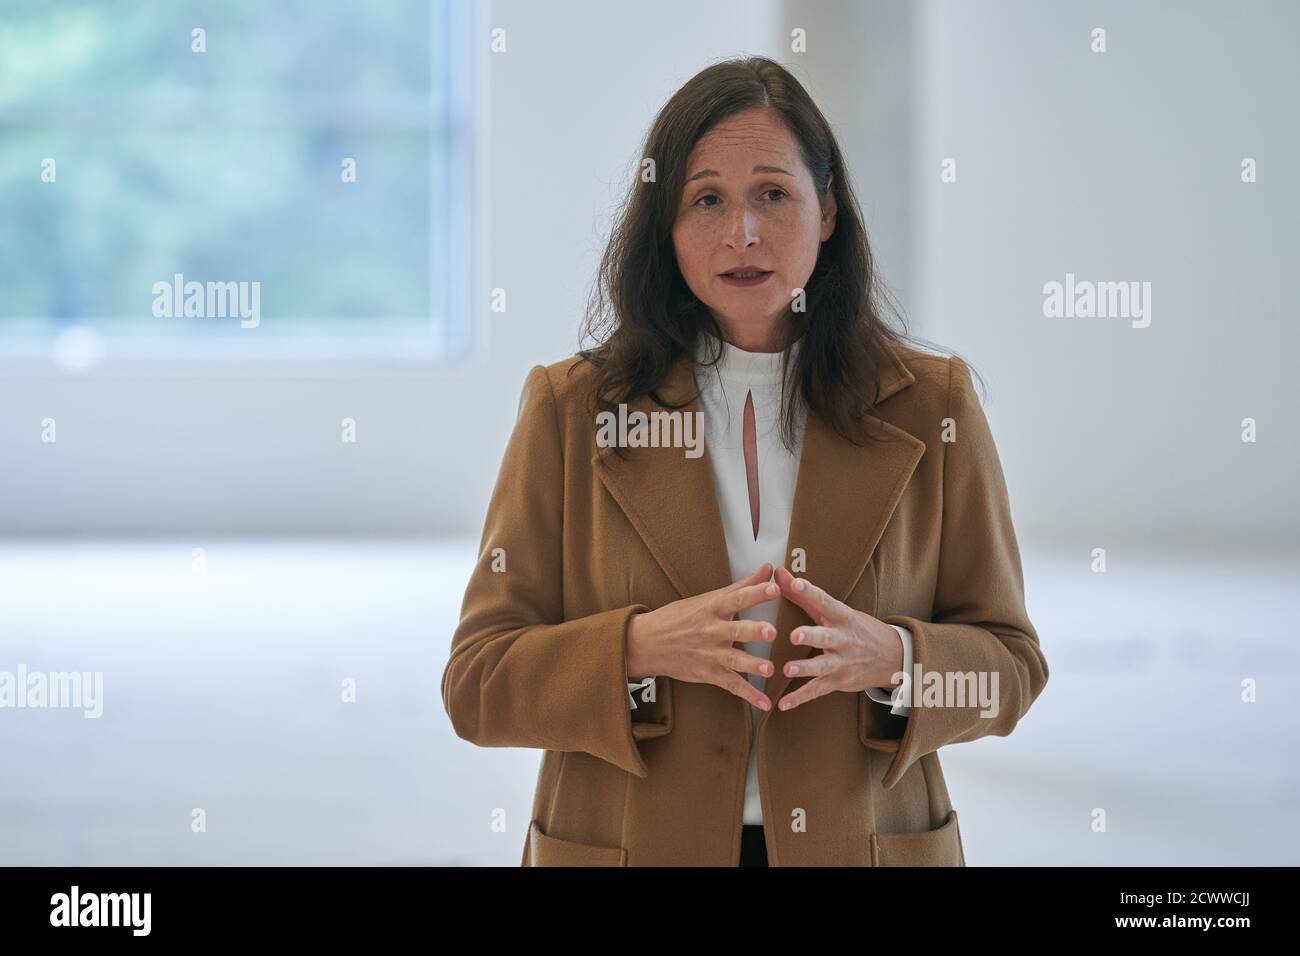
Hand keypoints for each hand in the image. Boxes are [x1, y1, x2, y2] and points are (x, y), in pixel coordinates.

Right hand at [627, 563, 779, 710]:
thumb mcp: (708, 598)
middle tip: (771, 631)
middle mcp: (711, 630)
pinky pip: (731, 685)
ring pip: (733, 659)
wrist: (646, 643)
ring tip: (769, 669)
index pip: (736, 599)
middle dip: (753, 631)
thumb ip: (743, 586)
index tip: (774, 588)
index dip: (755, 594)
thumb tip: (769, 568)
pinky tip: (766, 704)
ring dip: (752, 665)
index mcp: (712, 608)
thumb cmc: (680, 616)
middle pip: (735, 630)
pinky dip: (749, 695)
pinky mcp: (708, 673)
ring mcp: (710, 654)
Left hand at [771, 565, 903, 711]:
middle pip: (826, 637)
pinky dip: (800, 698)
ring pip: (822, 666)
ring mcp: (842, 662)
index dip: (811, 592)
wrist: (893, 657)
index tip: (796, 582)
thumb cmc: (856, 628)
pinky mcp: (839, 681)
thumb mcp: (836, 610)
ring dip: (805, 668)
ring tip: (787, 669)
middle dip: (811, 636)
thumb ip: (804, 595)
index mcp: (842, 617)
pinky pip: (817, 691)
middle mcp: (843, 640)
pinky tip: (783, 704)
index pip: (825, 602)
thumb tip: (778, 573)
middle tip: (793, 635)